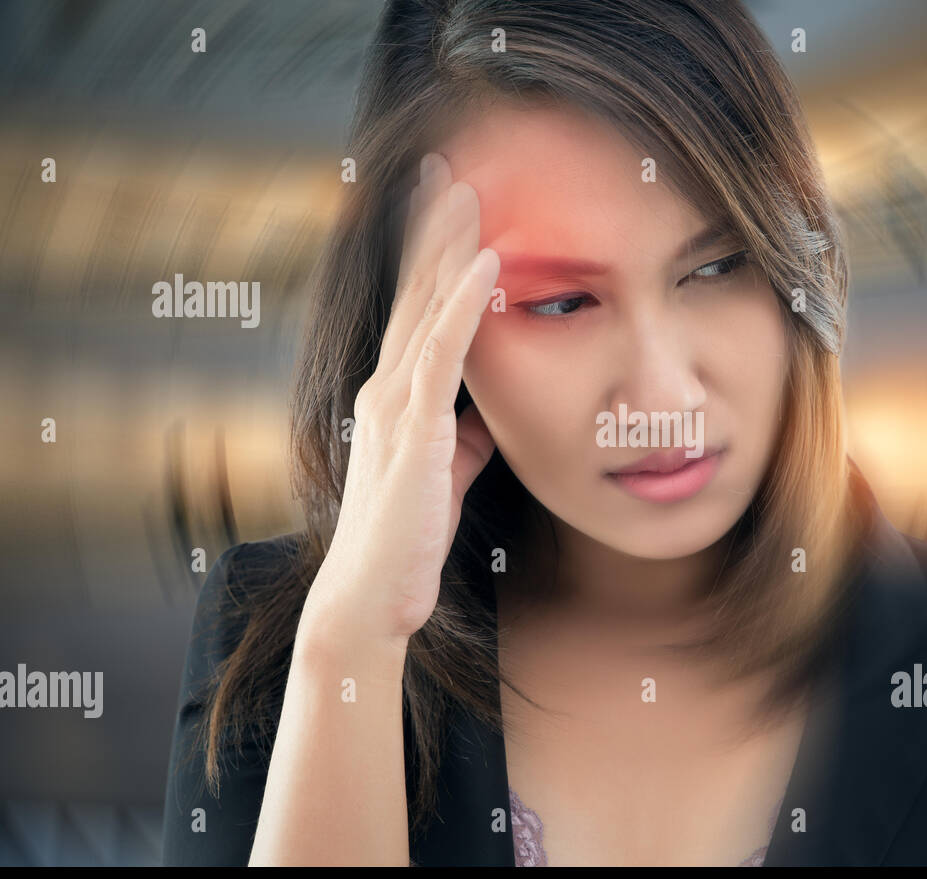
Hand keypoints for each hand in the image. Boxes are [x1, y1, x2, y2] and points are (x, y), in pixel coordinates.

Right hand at [304, 152, 499, 648]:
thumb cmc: (408, 538)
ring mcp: (395, 406)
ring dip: (447, 246)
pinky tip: (485, 261)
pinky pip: (442, 354)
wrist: (373, 596)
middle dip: (432, 230)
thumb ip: (463, 433)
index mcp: (396, 396)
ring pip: (423, 309)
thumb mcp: (445, 470)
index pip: (416, 311)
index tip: (451, 205)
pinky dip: (463, 304)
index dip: (433, 256)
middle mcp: (387, 388)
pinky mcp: (413, 431)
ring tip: (466, 189)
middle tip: (448, 167)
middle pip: (413, 292)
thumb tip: (486, 412)